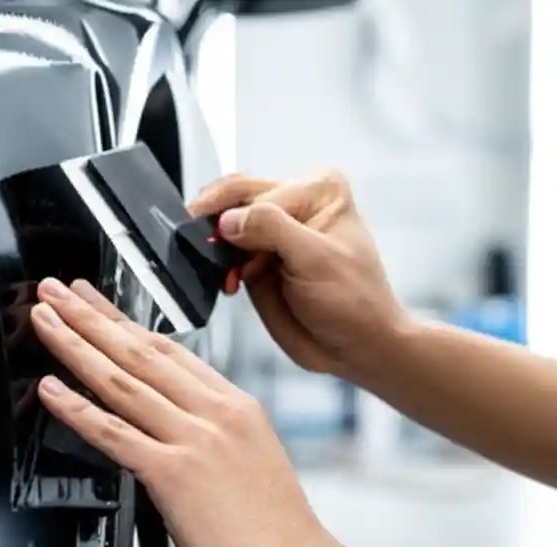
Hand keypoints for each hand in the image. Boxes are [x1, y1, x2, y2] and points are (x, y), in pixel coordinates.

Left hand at [30, 278, 349, 546]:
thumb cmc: (281, 540)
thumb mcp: (254, 469)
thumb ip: (214, 446)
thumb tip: (176, 443)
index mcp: (239, 409)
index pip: (171, 352)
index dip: (127, 323)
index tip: (100, 304)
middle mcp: (216, 414)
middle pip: (141, 350)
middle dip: (93, 315)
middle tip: (58, 290)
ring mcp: (194, 440)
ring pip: (121, 379)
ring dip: (76, 343)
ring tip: (45, 318)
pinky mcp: (173, 473)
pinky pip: (113, 431)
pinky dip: (76, 406)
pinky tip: (50, 387)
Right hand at [190, 171, 408, 377]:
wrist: (357, 346)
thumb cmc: (355, 302)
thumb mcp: (316, 260)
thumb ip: (271, 229)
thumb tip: (228, 219)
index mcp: (318, 190)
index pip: (258, 192)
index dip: (234, 216)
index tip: (218, 240)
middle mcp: (295, 203)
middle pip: (236, 198)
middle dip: (216, 224)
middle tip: (200, 247)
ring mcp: (276, 231)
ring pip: (226, 224)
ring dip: (216, 249)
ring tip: (228, 277)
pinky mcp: (261, 258)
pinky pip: (226, 252)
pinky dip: (219, 266)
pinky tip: (230, 283)